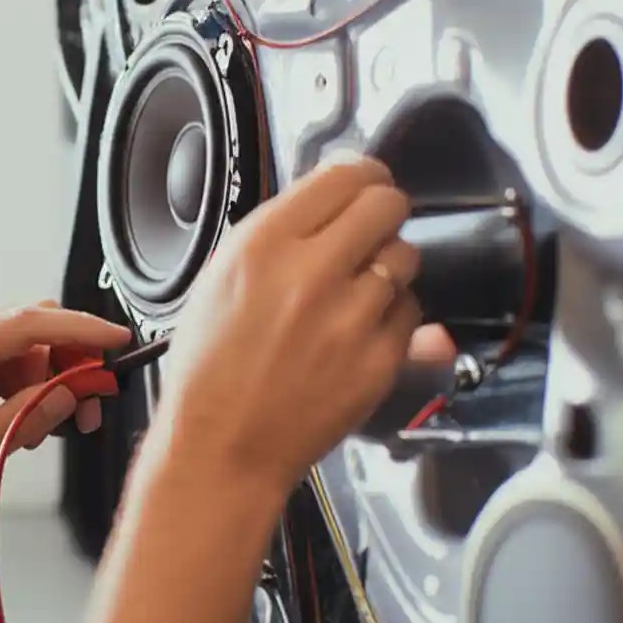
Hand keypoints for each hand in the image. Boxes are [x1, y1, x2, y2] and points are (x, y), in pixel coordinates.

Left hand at [0, 303, 130, 511]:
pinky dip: (27, 379)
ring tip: (51, 424)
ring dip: (49, 375)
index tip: (117, 340)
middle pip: (33, 326)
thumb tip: (72, 394)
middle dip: (71, 360)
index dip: (81, 329)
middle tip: (89, 405)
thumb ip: (27, 420)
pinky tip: (24, 416)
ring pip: (24, 341)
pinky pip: (6, 353)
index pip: (30, 323)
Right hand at [148, 157, 450, 493]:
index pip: (345, 174)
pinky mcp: (380, 360)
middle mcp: (312, 272)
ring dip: (388, 267)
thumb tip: (329, 198)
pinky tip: (359, 331)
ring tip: (356, 292)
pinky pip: (413, 312)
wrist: (222, 448)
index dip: (362, 175)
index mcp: (264, 244)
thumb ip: (277, 234)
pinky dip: (394, 316)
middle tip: (371, 231)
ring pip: (406, 257)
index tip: (364, 183)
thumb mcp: (219, 278)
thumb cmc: (209, 368)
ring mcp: (352, 318)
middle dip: (383, 212)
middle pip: (388, 204)